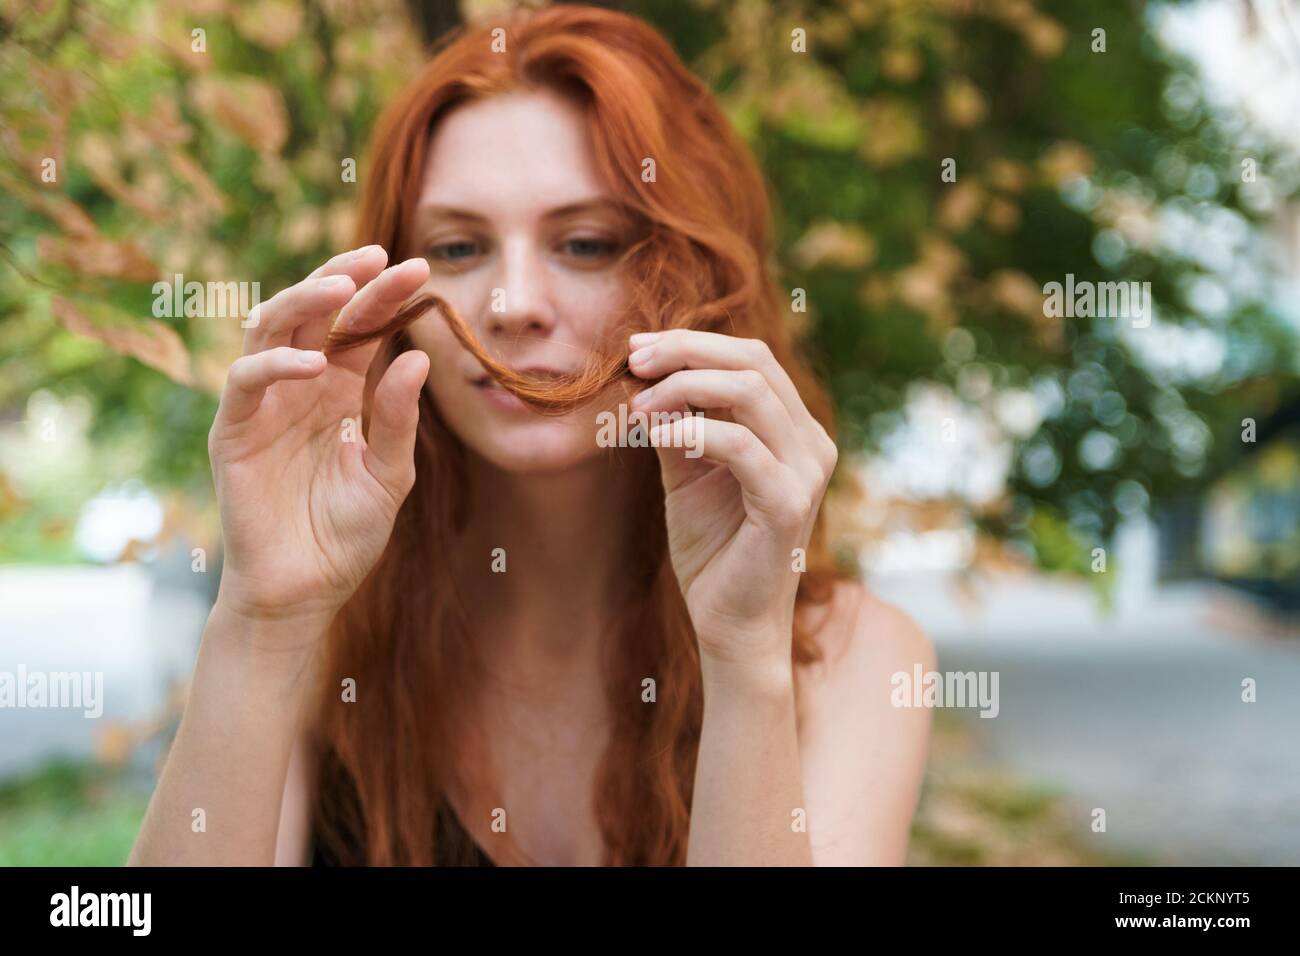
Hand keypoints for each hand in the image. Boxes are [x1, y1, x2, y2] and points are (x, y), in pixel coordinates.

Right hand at [207, 245, 430, 638]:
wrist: (306, 590)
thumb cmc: (346, 535)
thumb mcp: (389, 475)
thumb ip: (399, 420)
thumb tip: (418, 360)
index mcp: (342, 391)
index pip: (361, 327)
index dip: (384, 295)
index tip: (419, 269)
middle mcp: (302, 387)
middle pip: (316, 313)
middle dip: (345, 278)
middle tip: (379, 258)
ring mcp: (265, 405)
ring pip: (271, 329)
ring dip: (303, 300)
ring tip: (342, 287)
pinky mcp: (234, 431)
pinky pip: (245, 382)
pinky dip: (276, 365)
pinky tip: (314, 363)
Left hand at [626, 329, 837, 667]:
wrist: (729, 622)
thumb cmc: (712, 549)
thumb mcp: (686, 472)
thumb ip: (673, 423)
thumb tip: (639, 375)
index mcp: (794, 431)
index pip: (751, 359)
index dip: (694, 344)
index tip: (638, 350)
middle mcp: (811, 444)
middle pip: (753, 362)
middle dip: (686, 352)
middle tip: (634, 362)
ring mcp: (806, 472)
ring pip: (750, 392)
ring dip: (684, 388)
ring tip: (638, 405)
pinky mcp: (788, 503)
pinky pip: (739, 445)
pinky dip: (692, 430)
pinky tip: (657, 434)